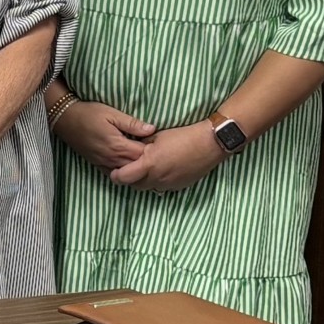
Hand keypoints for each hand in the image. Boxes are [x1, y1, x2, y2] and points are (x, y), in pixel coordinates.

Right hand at [55, 100, 156, 170]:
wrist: (65, 119)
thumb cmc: (89, 113)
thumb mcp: (112, 114)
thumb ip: (132, 124)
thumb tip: (152, 129)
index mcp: (117, 145)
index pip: (142, 154)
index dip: (153, 151)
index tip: (160, 144)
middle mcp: (111, 158)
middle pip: (136, 166)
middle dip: (146, 161)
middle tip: (156, 153)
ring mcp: (103, 163)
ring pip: (125, 172)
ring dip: (135, 168)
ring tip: (145, 161)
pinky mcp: (97, 164)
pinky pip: (114, 173)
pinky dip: (123, 171)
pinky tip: (129, 165)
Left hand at [109, 123, 225, 192]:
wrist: (210, 143)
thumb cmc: (182, 135)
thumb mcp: (156, 137)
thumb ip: (141, 146)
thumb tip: (132, 151)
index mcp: (149, 165)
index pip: (123, 177)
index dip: (116, 175)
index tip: (113, 170)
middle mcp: (157, 178)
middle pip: (134, 185)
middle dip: (128, 179)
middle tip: (127, 170)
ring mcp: (169, 184)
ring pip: (149, 188)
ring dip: (143, 181)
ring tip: (144, 170)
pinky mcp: (179, 186)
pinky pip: (163, 187)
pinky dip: (158, 181)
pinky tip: (162, 171)